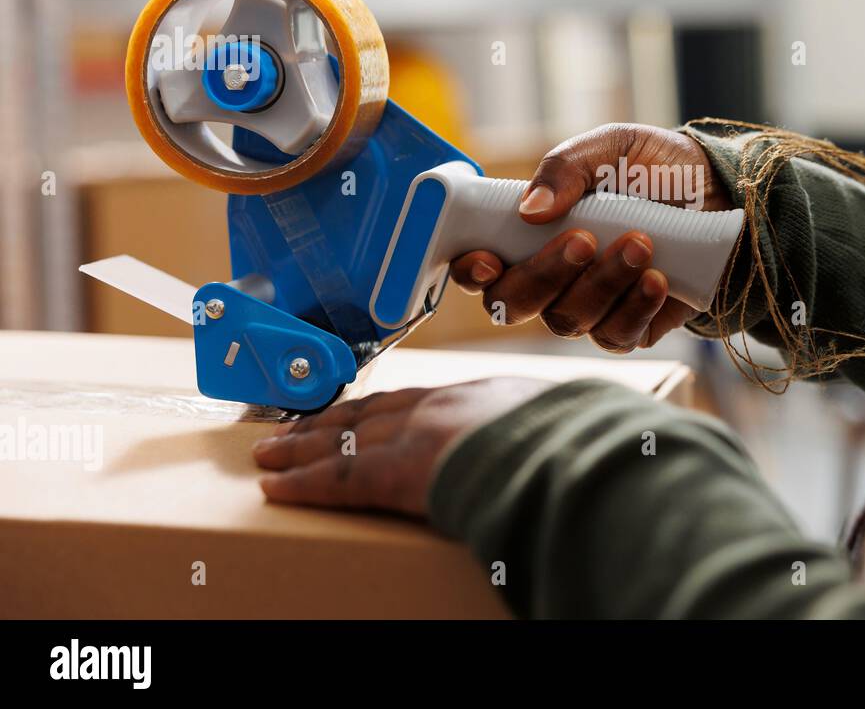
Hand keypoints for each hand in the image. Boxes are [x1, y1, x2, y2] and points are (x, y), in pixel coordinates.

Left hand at [253, 377, 553, 517]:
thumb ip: (545, 427)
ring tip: (268, 454)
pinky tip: (275, 488)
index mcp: (477, 396)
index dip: (373, 407)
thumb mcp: (563, 421)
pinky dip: (304, 483)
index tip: (348, 411)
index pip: (412, 400)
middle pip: (366, 413)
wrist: (564, 448)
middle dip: (324, 422)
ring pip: (343, 440)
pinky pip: (340, 480)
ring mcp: (415, 436)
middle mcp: (437, 407)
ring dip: (301, 447)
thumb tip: (564, 439)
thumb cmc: (577, 438)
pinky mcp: (397, 473)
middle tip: (286, 430)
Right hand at [449, 123, 730, 351]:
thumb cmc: (657, 169)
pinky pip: (616, 336)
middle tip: (584, 240)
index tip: (489, 260)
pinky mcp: (630, 328)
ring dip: (602, 282)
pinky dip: (634, 307)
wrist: (722, 194)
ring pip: (567, 319)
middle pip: (514, 304)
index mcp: (531, 235)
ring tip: (641, 243)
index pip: (481, 268)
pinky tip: (657, 279)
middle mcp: (551, 279)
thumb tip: (529, 209)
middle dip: (543, 275)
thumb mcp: (612, 147)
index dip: (472, 272)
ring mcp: (589, 307)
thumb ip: (566, 168)